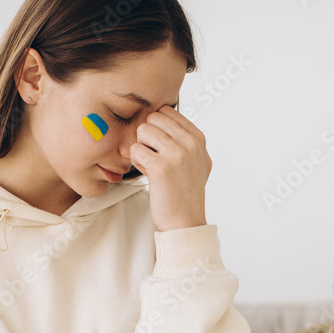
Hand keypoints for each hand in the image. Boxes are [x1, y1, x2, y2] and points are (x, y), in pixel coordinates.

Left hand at [129, 105, 211, 231]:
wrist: (186, 221)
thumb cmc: (187, 192)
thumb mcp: (198, 160)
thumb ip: (186, 137)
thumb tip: (166, 114)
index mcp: (198, 137)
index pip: (167, 111)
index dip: (157, 127)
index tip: (161, 146)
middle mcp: (190, 142)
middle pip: (152, 118)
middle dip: (147, 136)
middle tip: (153, 155)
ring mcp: (176, 154)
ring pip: (142, 130)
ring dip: (141, 148)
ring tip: (150, 164)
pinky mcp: (161, 167)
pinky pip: (135, 149)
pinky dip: (136, 162)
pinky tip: (147, 174)